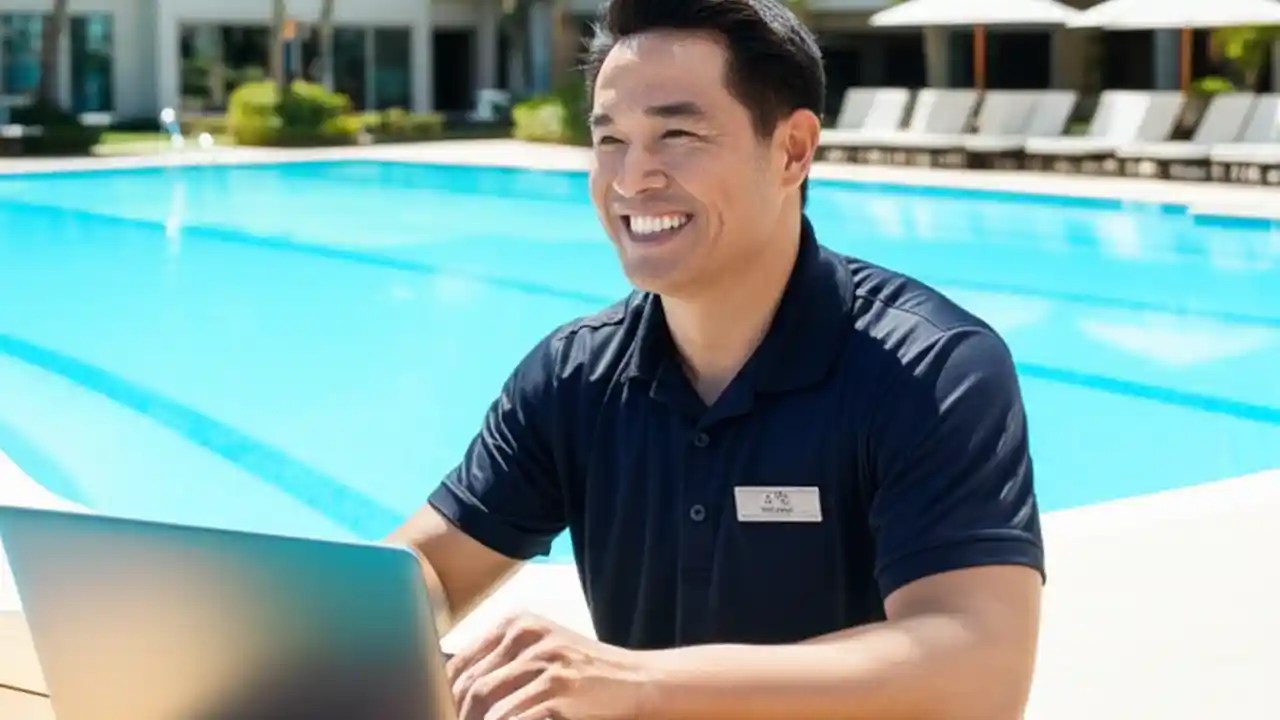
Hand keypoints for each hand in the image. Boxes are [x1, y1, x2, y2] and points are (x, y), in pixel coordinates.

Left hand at [447, 612, 654, 719]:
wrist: (637, 680)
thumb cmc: (583, 671)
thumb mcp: (542, 649)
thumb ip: (503, 660)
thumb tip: (453, 691)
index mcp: (519, 623)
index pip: (461, 661)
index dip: (443, 693)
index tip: (441, 712)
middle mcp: (530, 639)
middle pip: (470, 686)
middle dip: (458, 715)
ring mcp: (546, 666)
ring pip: (487, 706)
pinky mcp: (560, 694)